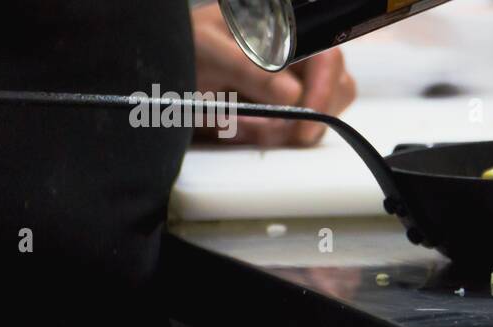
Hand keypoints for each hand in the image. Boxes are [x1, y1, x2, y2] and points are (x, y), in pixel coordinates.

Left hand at [191, 4, 356, 145]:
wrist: (157, 70)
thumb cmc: (179, 48)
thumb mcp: (208, 54)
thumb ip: (250, 71)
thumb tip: (294, 96)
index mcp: (285, 27)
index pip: (328, 58)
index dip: (325, 90)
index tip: (305, 121)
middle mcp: (297, 50)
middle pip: (335, 87)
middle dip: (305, 116)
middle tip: (268, 132)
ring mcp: (292, 77)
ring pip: (319, 111)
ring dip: (286, 129)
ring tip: (244, 127)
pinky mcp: (283, 102)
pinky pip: (296, 124)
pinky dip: (273, 134)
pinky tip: (243, 127)